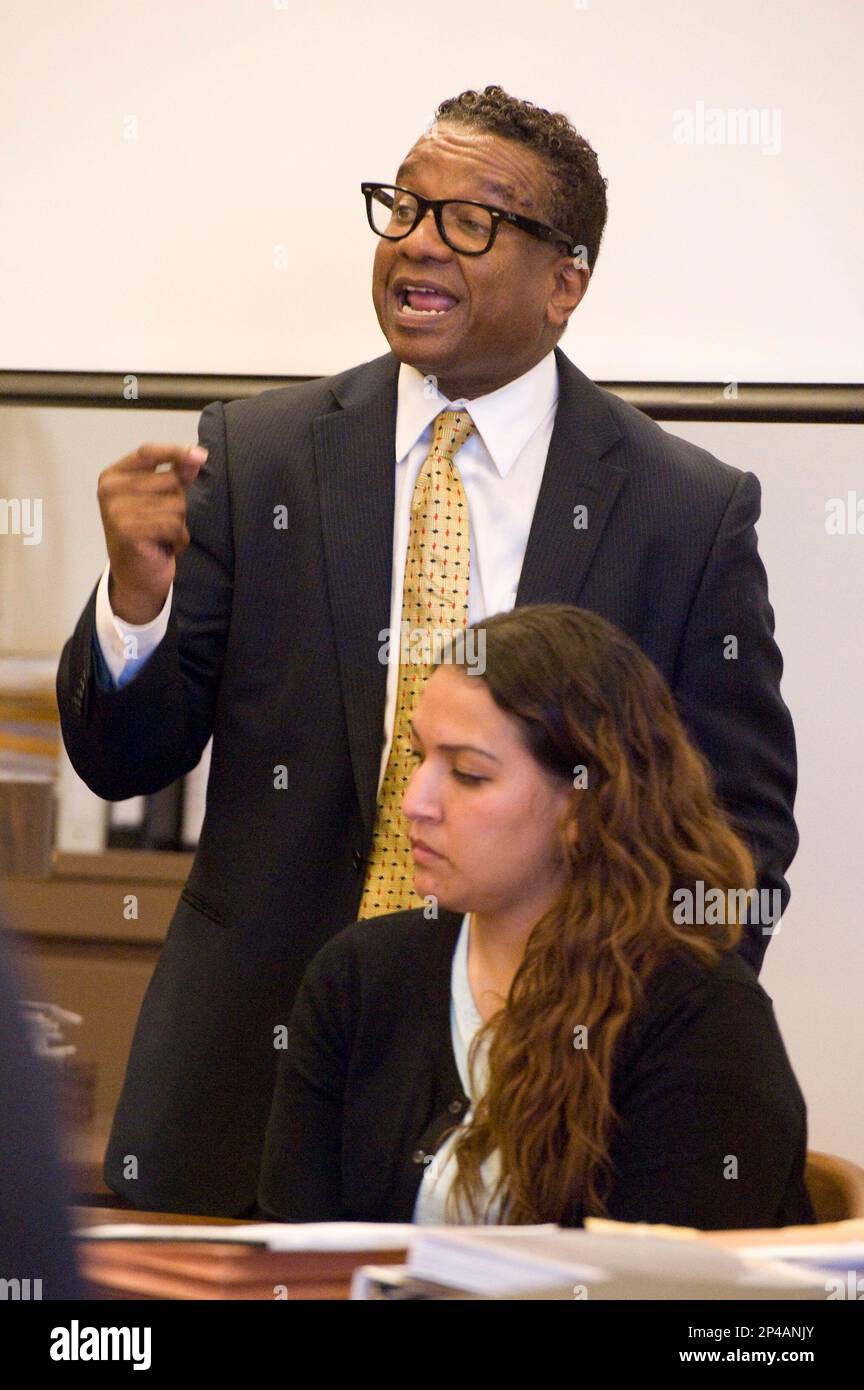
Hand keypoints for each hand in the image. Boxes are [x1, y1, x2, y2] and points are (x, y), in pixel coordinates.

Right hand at [97, 443, 207, 622]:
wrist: (136, 578)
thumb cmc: (148, 535)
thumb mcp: (160, 500)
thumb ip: (176, 475)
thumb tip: (196, 457)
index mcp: (113, 476)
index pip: (147, 452)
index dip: (176, 451)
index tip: (201, 455)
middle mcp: (110, 490)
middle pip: (170, 480)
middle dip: (178, 503)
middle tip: (161, 523)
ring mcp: (117, 511)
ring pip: (176, 504)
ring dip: (179, 525)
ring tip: (161, 536)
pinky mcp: (129, 531)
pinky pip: (174, 525)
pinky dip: (178, 539)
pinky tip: (163, 547)